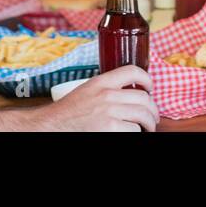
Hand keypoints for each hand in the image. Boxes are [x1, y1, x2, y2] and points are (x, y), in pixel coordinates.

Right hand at [26, 67, 159, 131]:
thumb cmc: (68, 113)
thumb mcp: (87, 91)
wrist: (52, 126)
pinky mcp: (110, 128)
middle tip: (152, 118)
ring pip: (143, 116)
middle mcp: (107, 94)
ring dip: (149, 124)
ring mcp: (109, 112)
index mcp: (101, 82)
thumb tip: (128, 95)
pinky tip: (133, 134)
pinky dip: (136, 134)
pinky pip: (134, 130)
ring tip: (147, 129)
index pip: (133, 71)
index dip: (147, 79)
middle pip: (144, 98)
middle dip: (153, 110)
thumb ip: (106, 89)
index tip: (150, 88)